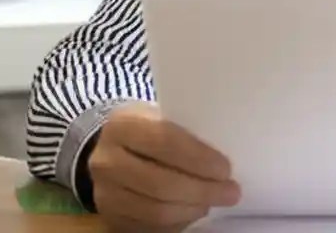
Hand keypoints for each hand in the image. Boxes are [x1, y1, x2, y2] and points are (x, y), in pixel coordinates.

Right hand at [87, 101, 241, 231]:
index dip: (199, 158)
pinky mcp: (109, 218)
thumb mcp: (161, 114)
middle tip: (231, 192)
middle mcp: (106, 161)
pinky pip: (149, 227)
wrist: (109, 149)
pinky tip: (193, 210)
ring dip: (193, 209)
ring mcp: (104, 193)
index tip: (226, 169)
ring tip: (213, 201)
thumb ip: (187, 130)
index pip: (165, 142)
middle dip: (203, 190)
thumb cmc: (147, 128)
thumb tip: (225, 154)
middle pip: (161, 183)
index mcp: (122, 125)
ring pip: (156, 211)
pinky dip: (178, 222)